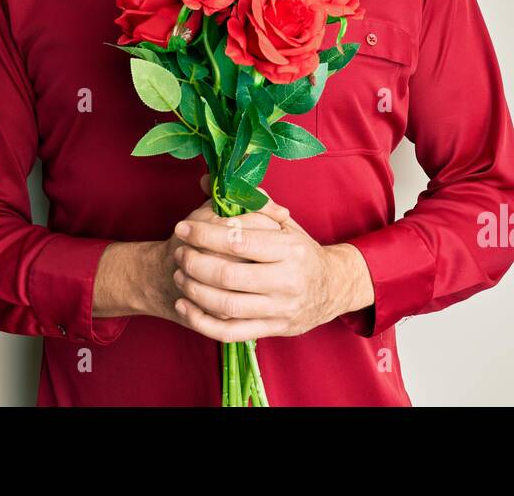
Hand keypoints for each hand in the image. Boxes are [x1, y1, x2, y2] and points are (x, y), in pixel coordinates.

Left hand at [171, 184, 344, 341]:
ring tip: (180, 275)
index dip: (205, 234)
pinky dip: (202, 321)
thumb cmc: (301, 251)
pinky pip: (230, 332)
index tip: (183, 227)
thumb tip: (209, 181)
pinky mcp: (272, 329)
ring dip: (195, 291)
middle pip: (229, 275)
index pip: (239, 241)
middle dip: (195, 263)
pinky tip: (185, 306)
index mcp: (290, 249)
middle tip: (179, 253)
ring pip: (226, 305)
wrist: (333, 288)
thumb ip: (249, 202)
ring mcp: (280, 309)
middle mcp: (287, 281)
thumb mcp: (284, 223)